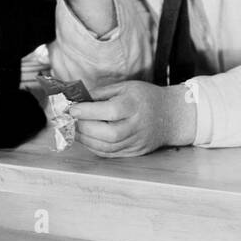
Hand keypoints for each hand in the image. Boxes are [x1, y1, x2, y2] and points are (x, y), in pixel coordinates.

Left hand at [67, 80, 195, 156]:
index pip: (110, 111)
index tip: (71, 108)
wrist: (171, 116)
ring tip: (74, 129)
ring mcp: (137, 142)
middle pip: (107, 133)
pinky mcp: (134, 152)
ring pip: (106, 147)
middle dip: (83, 127)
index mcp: (135, 105)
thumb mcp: (125, 87)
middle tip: (69, 120)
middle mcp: (137, 126)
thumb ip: (101, 93)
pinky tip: (85, 138)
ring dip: (85, 139)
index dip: (87, 111)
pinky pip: (110, 154)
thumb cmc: (146, 98)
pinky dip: (94, 147)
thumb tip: (77, 99)